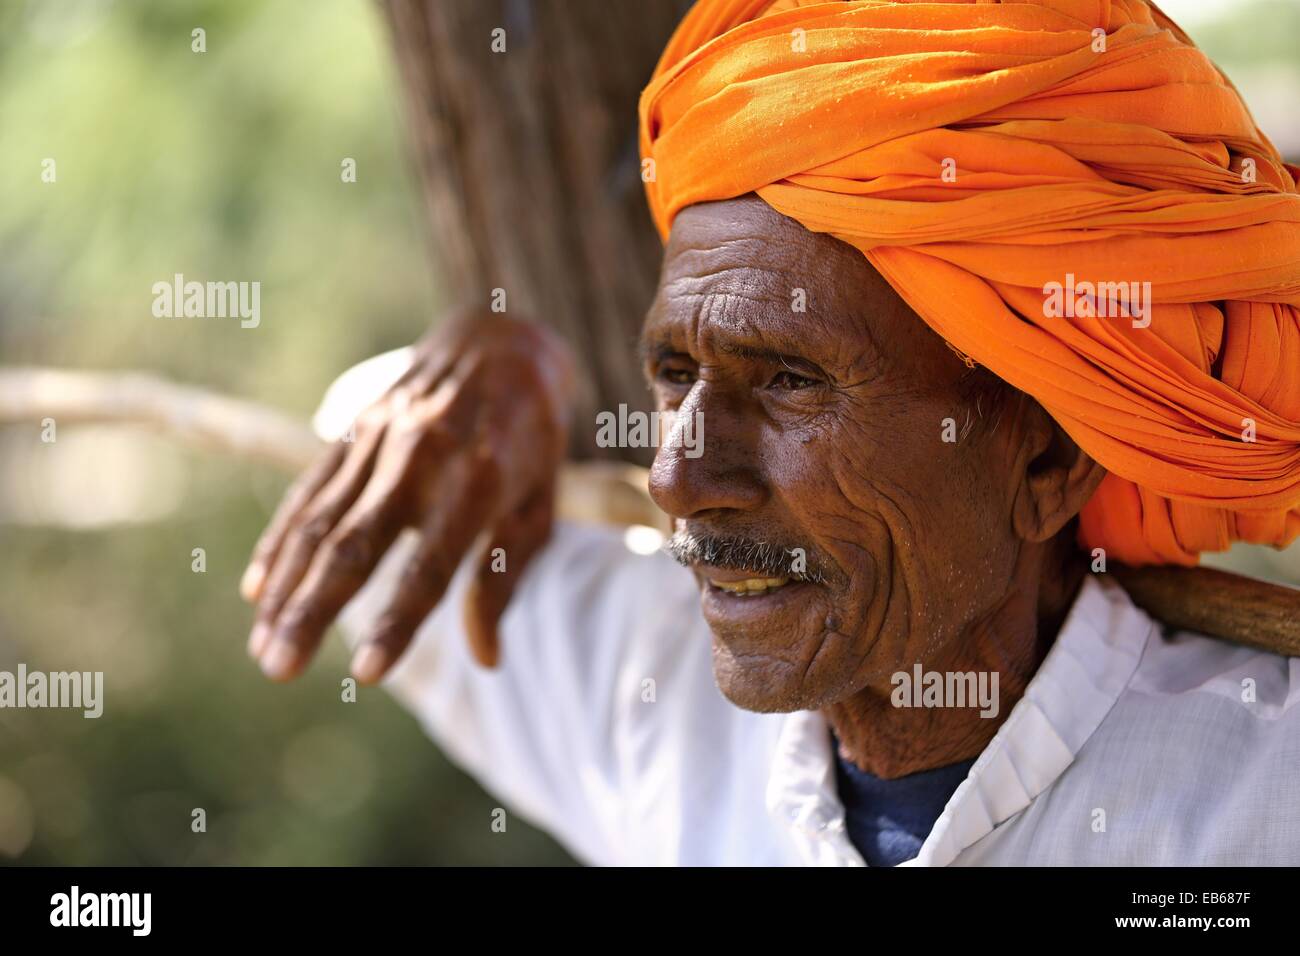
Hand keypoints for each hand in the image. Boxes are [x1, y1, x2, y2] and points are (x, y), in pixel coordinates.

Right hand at [240, 309, 574, 682]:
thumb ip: (504, 579)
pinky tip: (256, 589)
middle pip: (356, 543)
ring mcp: (381, 435)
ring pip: (320, 520)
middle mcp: (423, 454)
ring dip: (286, 587)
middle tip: (278, 669)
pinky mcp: (354, 427)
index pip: (431, 564)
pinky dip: (280, 541)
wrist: (503, 343)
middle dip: (312, 610)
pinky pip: (309, 490)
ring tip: (263, 647)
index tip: (367, 676)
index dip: (397, 620)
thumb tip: (486, 659)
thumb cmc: (531, 444)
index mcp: (480, 478)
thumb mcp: (537, 507)